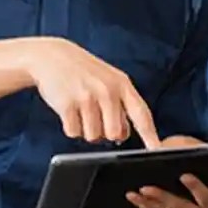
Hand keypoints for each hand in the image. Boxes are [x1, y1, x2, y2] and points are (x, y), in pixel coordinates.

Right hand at [22, 37, 159, 147]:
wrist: (51, 56)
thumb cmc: (83, 71)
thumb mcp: (108, 80)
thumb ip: (121, 105)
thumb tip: (124, 135)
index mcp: (122, 84)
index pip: (141, 115)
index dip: (150, 136)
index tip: (157, 150)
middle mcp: (107, 90)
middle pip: (114, 134)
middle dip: (104, 132)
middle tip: (95, 115)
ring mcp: (87, 97)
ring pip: (93, 136)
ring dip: (86, 129)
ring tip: (80, 108)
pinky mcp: (67, 105)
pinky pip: (74, 133)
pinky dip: (71, 127)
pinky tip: (69, 110)